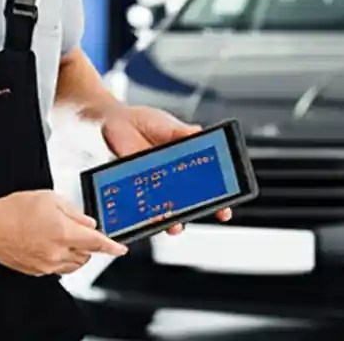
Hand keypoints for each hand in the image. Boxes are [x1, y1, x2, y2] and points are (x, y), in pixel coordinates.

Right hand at [0, 190, 127, 276]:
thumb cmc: (14, 210)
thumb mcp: (50, 199)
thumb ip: (74, 211)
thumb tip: (88, 222)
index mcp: (64, 233)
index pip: (97, 243)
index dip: (112, 247)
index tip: (120, 249)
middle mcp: (57, 253)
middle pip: (86, 255)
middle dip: (87, 244)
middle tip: (76, 230)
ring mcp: (46, 265)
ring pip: (73, 265)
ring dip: (75, 254)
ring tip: (61, 237)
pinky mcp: (36, 271)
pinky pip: (57, 269)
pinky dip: (59, 259)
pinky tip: (47, 244)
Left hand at [102, 106, 234, 234]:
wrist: (117, 120)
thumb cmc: (146, 121)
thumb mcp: (167, 124)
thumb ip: (180, 132)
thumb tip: (196, 132)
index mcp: (188, 162)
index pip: (207, 183)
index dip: (219, 197)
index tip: (226, 206)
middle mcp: (174, 178)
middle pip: (191, 202)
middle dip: (201, 212)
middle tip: (208, 217)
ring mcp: (156, 184)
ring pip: (167, 209)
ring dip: (172, 219)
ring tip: (175, 224)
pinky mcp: (136, 187)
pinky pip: (143, 205)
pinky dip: (146, 214)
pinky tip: (149, 217)